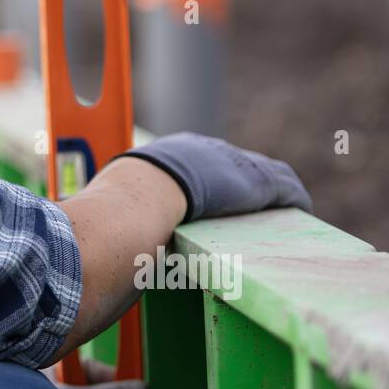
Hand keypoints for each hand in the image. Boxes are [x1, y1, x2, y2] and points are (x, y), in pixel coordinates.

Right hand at [112, 131, 311, 221]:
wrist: (136, 204)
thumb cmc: (111, 216)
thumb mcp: (107, 208)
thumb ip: (108, 217)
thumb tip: (86, 238)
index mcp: (165, 155)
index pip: (194, 166)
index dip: (207, 184)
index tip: (213, 202)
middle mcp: (200, 150)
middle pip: (230, 168)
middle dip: (241, 189)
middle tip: (248, 215)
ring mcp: (228, 163)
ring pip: (260, 175)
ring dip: (270, 196)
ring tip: (279, 219)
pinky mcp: (254, 181)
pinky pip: (282, 187)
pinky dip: (292, 200)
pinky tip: (301, 213)